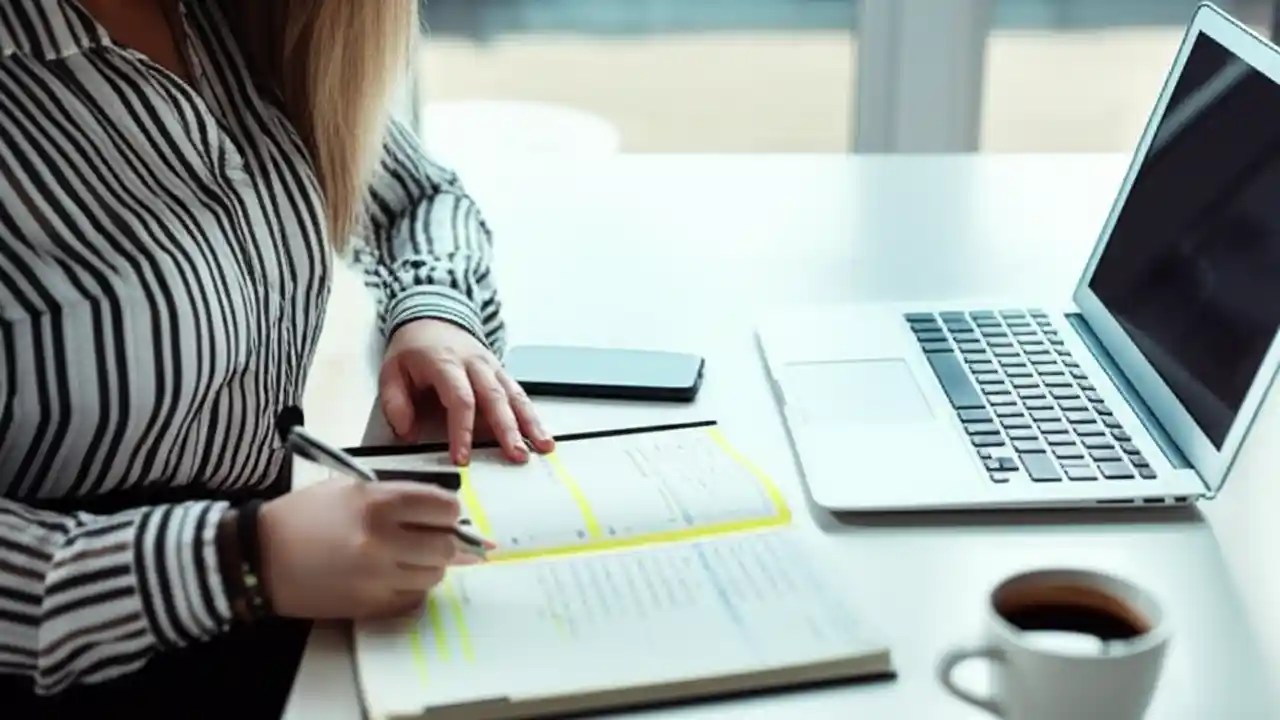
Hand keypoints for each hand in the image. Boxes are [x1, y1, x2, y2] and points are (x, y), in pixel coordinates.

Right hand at [257, 476, 488, 619]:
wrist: (259, 558)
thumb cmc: (303, 516)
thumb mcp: (350, 490)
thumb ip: (398, 498)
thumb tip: (445, 515)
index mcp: (378, 504)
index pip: (444, 508)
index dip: (448, 511)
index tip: (442, 514)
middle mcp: (383, 541)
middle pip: (446, 545)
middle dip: (444, 540)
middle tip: (430, 537)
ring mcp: (378, 578)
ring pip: (434, 575)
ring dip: (428, 565)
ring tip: (406, 556)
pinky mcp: (370, 607)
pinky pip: (414, 598)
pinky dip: (411, 587)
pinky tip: (392, 576)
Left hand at [379, 318, 554, 464]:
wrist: (432, 319)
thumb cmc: (413, 350)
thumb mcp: (391, 371)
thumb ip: (395, 403)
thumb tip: (406, 433)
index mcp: (445, 363)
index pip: (460, 399)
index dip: (462, 430)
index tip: (462, 458)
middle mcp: (474, 364)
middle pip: (495, 399)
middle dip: (508, 430)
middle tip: (517, 455)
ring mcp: (491, 367)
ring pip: (514, 396)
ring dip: (530, 423)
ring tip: (543, 446)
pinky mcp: (501, 373)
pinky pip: (519, 395)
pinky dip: (532, 416)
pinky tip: (542, 435)